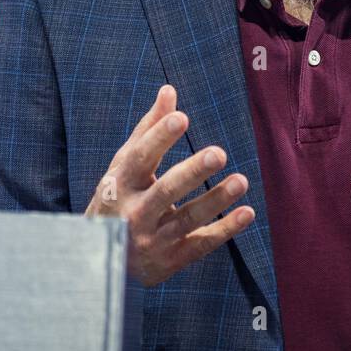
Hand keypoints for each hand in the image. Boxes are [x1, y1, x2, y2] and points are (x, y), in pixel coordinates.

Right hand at [85, 84, 254, 286]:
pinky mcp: (170, 260)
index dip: (160, 137)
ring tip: (241, 180)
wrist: (103, 256)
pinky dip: (225, 229)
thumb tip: (169, 90)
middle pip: (166, 191)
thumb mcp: (126, 164)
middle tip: (218, 153)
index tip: (181, 117)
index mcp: (120, 183)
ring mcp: (152, 239)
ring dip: (215, 200)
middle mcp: (134, 212)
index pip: (141, 157)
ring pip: (187, 219)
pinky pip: (201, 244)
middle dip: (192, 172)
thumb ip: (149, 128)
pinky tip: (247, 212)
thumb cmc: (120, 196)